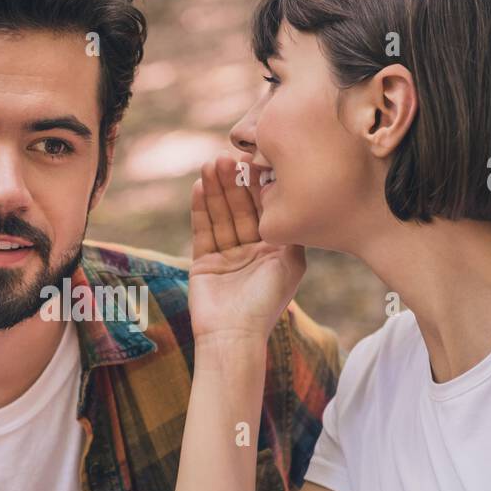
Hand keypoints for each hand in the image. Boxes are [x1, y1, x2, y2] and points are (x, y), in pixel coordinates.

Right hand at [188, 153, 306, 344]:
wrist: (233, 334)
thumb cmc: (266, 302)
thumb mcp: (289, 262)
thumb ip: (289, 230)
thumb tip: (292, 196)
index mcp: (274, 249)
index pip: (265, 210)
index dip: (259, 185)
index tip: (254, 160)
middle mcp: (251, 249)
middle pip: (241, 208)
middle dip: (234, 183)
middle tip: (227, 156)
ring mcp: (227, 254)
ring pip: (221, 215)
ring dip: (216, 190)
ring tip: (210, 165)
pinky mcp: (204, 261)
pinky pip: (203, 229)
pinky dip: (201, 208)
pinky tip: (199, 188)